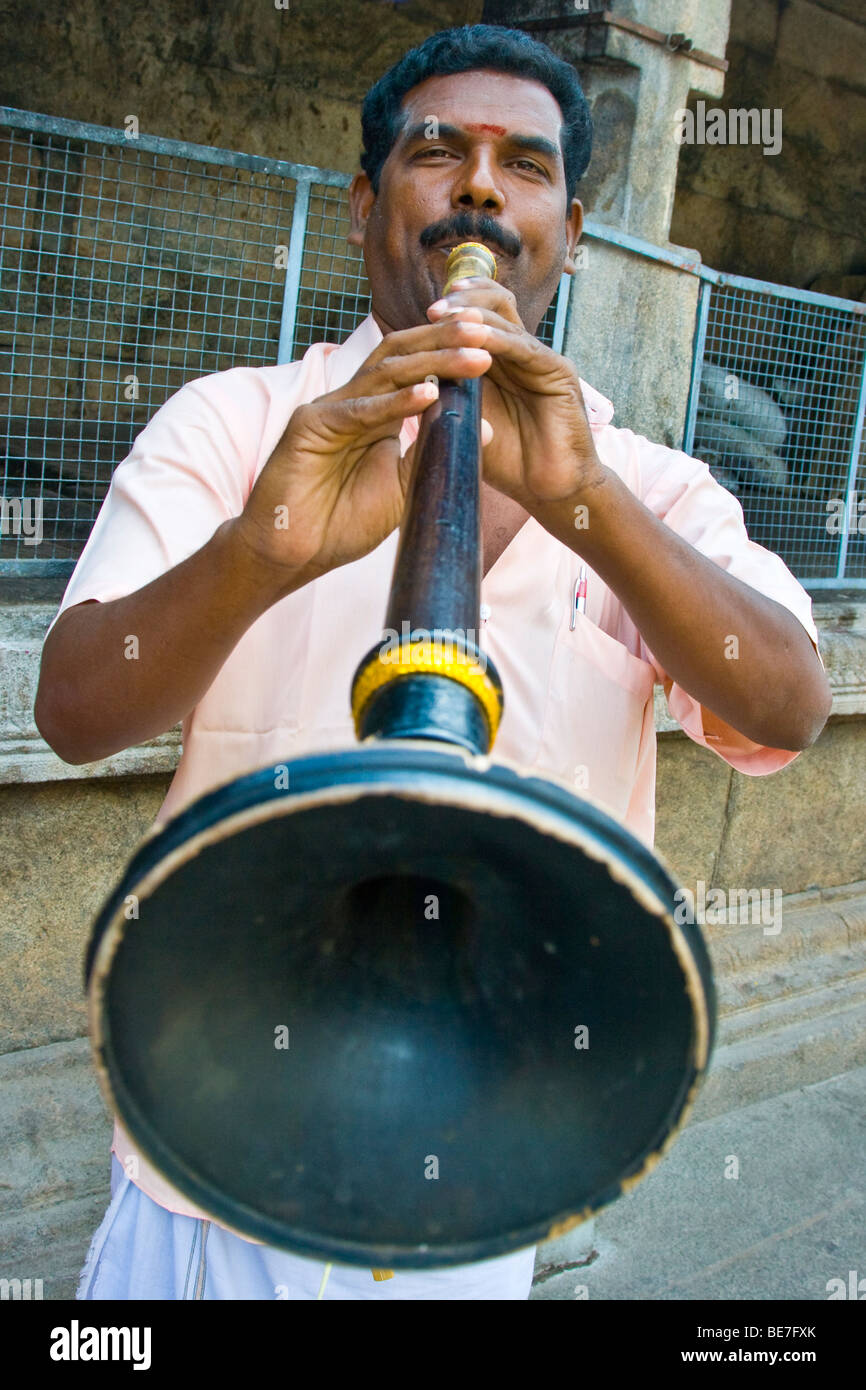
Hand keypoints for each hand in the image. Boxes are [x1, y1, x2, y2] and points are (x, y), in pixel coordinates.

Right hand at [232, 317, 494, 589]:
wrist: (292, 554)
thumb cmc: (342, 524)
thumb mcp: (402, 488)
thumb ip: (435, 455)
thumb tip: (487, 428)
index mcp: (375, 413)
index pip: (415, 369)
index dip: (450, 353)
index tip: (492, 344)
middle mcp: (352, 402)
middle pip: (401, 358)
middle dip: (445, 343)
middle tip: (486, 333)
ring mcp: (329, 409)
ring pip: (384, 374)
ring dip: (431, 363)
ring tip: (471, 357)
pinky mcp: (310, 426)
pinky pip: (358, 410)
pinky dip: (394, 402)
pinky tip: (428, 394)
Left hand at [427, 278, 606, 507]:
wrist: (548, 489)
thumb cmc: (508, 461)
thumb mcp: (467, 422)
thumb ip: (447, 397)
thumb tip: (410, 379)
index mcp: (501, 362)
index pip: (480, 317)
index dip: (456, 308)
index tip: (425, 314)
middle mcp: (522, 353)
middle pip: (494, 306)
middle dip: (462, 302)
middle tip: (433, 310)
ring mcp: (541, 360)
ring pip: (506, 321)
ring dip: (474, 316)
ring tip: (447, 316)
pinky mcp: (559, 373)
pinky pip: (524, 349)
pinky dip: (498, 341)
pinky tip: (476, 339)